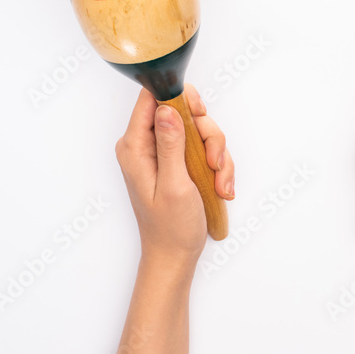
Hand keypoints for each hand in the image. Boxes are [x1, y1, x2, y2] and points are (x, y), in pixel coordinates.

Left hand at [115, 84, 234, 271]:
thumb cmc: (170, 227)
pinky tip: (219, 187)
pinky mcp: (179, 162)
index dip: (178, 99)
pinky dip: (217, 166)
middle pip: (183, 112)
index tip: (199, 115)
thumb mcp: (174, 185)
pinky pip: (204, 148)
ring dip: (217, 154)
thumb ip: (170, 145)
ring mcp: (164, 153)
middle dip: (207, 135)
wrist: (175, 255)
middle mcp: (146, 145)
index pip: (151, 99)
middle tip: (214, 161)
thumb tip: (167, 108)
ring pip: (199, 130)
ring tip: (219, 182)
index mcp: (135, 147)